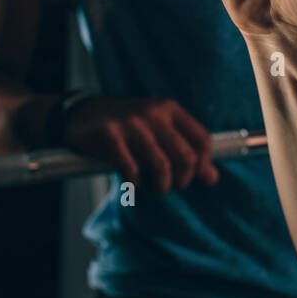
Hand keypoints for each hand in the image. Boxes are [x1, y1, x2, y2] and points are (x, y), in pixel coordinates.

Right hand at [62, 96, 218, 194]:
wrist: (83, 115)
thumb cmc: (128, 127)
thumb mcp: (159, 130)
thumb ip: (186, 150)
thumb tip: (213, 178)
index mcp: (170, 108)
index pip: (203, 140)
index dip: (204, 165)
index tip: (193, 177)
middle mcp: (154, 113)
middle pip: (186, 157)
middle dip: (183, 180)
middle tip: (171, 186)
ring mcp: (132, 123)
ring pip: (162, 166)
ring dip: (161, 187)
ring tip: (155, 189)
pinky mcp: (110, 136)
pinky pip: (131, 170)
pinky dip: (136, 185)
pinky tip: (134, 185)